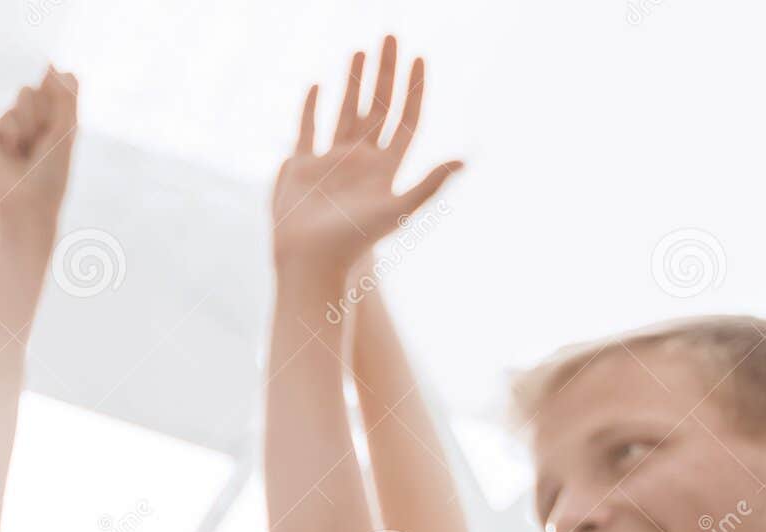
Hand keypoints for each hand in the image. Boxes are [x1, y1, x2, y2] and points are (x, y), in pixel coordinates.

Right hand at [0, 66, 77, 246]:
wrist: (27, 204)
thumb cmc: (52, 174)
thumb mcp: (66, 132)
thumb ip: (65, 97)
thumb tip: (53, 64)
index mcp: (60, 117)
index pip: (61, 82)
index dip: (60, 94)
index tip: (61, 121)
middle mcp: (39, 117)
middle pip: (42, 84)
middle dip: (46, 109)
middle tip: (45, 139)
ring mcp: (18, 123)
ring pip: (24, 93)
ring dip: (31, 120)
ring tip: (29, 147)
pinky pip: (7, 114)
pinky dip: (13, 133)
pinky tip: (13, 152)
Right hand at [272, 36, 460, 271]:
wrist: (309, 261)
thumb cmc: (353, 241)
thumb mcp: (398, 210)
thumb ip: (430, 183)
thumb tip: (464, 159)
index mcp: (384, 169)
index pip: (406, 121)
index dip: (414, 90)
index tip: (420, 58)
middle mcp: (360, 162)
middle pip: (377, 107)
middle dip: (385, 72)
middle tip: (390, 36)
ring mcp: (330, 163)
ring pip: (346, 112)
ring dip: (353, 81)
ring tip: (360, 50)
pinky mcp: (301, 168)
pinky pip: (308, 130)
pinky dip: (311, 108)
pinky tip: (317, 86)